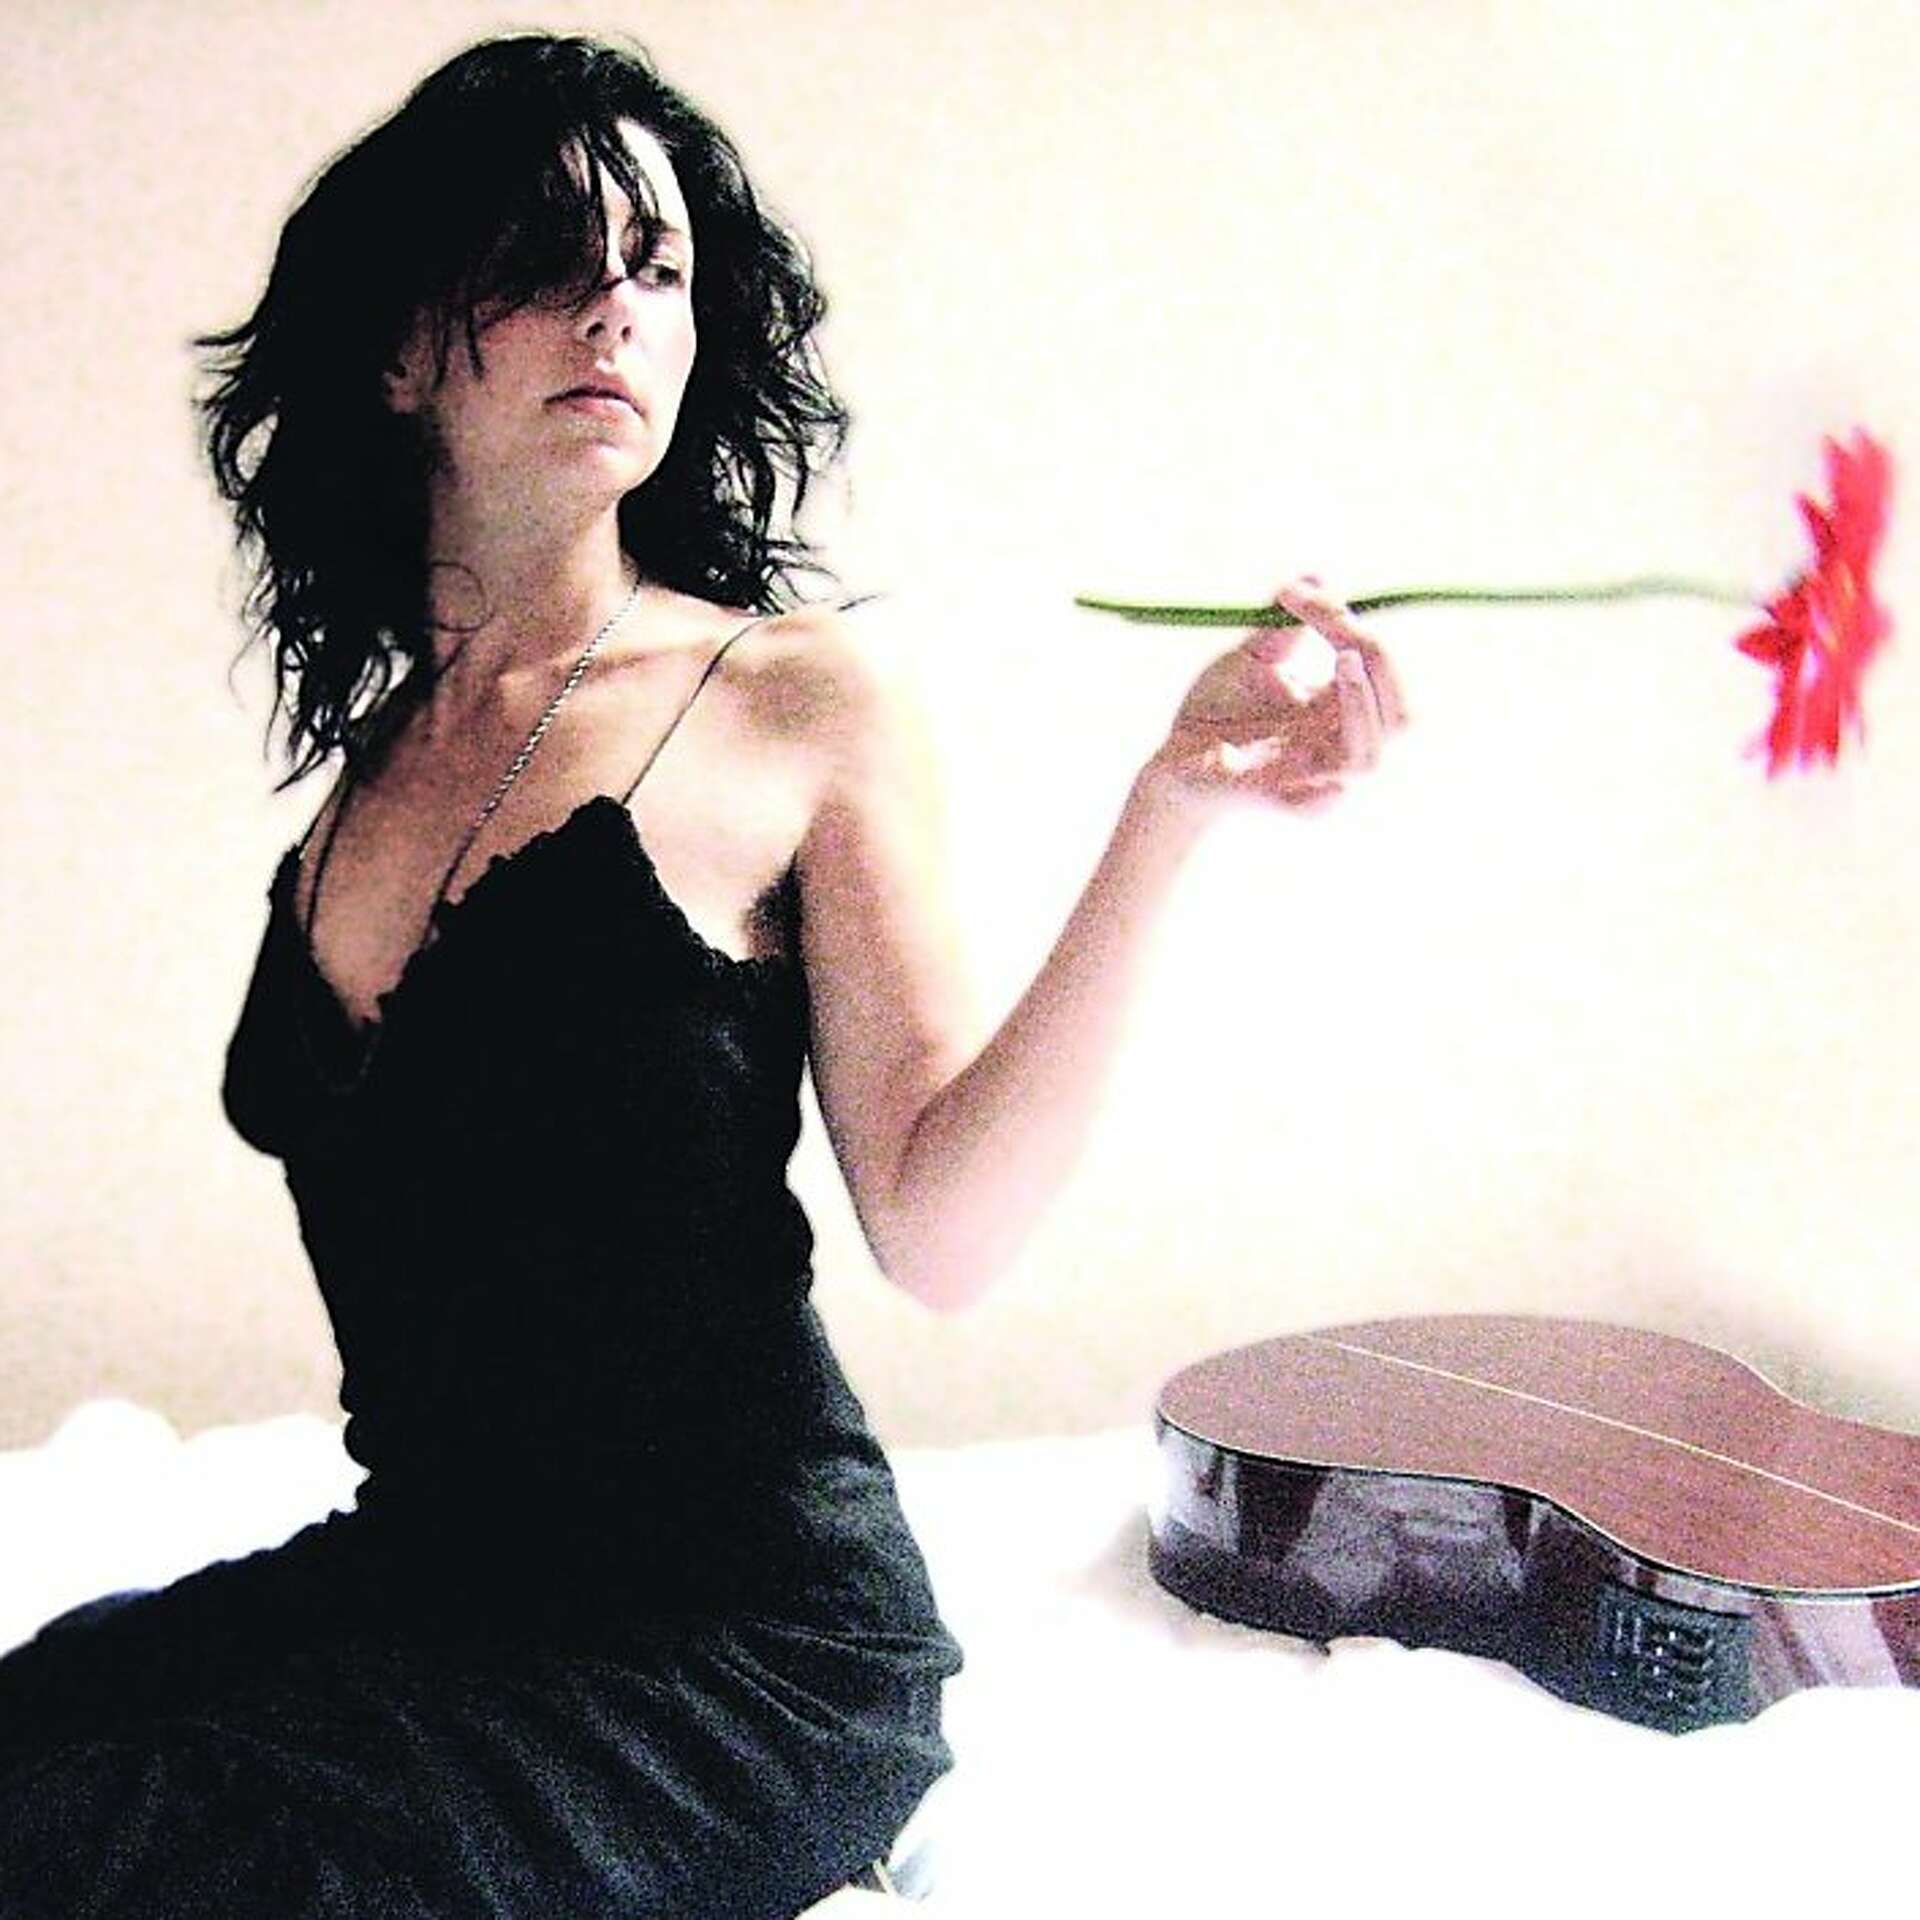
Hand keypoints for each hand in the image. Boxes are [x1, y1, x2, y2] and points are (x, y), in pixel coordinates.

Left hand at [1139, 576, 1407, 821]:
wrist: (1173, 759)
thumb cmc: (1216, 711)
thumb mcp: (1250, 660)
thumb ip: (1284, 626)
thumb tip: (1318, 574)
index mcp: (1339, 708)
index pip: (1375, 668)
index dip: (1351, 626)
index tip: (1296, 595)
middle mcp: (1337, 743)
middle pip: (1397, 716)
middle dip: (1378, 662)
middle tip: (1341, 627)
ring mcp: (1312, 777)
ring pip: (1367, 758)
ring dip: (1362, 707)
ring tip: (1343, 659)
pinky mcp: (1278, 801)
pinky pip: (1315, 805)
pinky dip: (1323, 792)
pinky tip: (1322, 775)